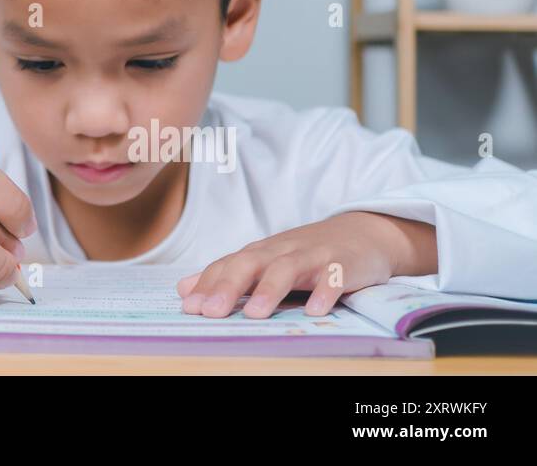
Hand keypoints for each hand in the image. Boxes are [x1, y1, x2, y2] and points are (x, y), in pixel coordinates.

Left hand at [175, 211, 438, 318]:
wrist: (362, 232)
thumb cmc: (306, 253)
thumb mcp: (265, 261)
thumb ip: (227, 276)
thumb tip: (184, 290)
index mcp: (261, 253)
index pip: (228, 266)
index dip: (207, 285)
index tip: (188, 307)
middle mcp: (282, 251)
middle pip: (250, 264)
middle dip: (228, 287)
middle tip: (210, 312)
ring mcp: (313, 256)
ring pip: (287, 269)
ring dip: (270, 290)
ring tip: (255, 314)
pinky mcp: (343, 265)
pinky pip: (333, 278)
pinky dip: (324, 292)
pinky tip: (316, 311)